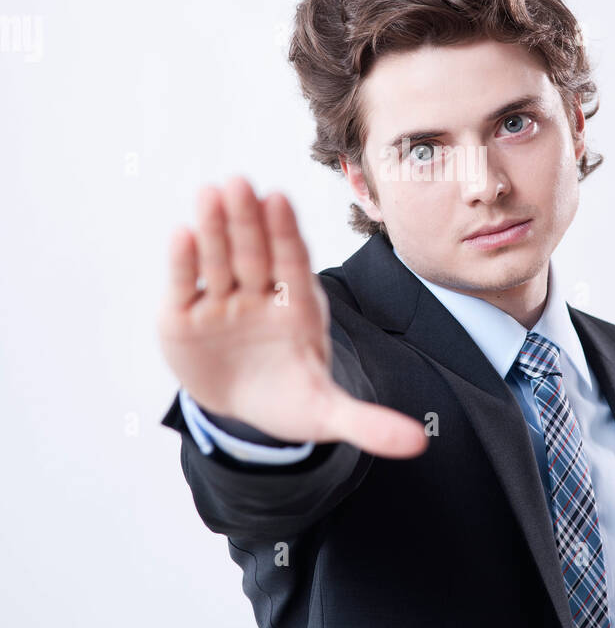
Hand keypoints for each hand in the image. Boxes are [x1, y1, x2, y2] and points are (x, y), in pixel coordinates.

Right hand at [157, 176, 427, 458]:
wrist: (242, 413)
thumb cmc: (290, 398)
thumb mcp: (328, 414)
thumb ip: (368, 424)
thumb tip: (419, 444)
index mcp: (297, 307)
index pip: (292, 263)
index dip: (285, 232)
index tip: (279, 198)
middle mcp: (258, 295)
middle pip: (253, 252)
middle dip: (246, 219)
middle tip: (240, 183)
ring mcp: (220, 303)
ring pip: (218, 260)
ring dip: (213, 227)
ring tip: (210, 192)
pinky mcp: (183, 317)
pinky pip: (185, 285)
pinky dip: (183, 261)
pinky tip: (182, 233)